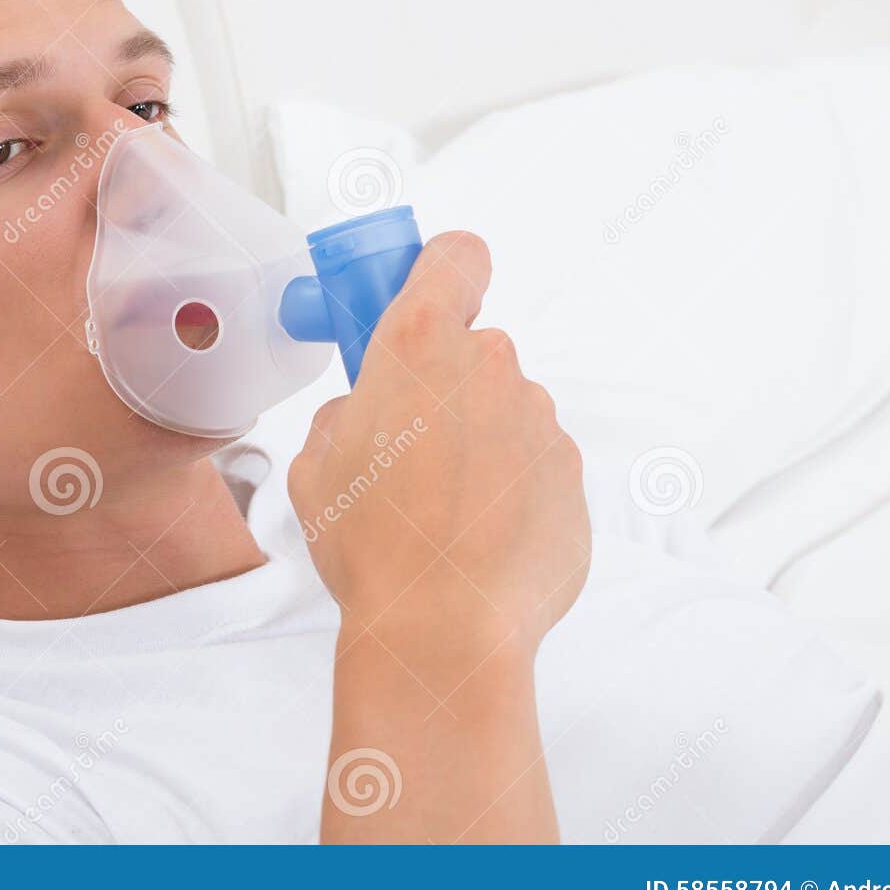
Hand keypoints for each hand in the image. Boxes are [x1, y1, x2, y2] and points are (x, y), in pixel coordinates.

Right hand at [288, 231, 590, 676]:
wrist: (444, 632)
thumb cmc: (372, 547)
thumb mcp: (314, 466)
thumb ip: (345, 414)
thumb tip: (368, 413)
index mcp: (421, 344)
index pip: (456, 257)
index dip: (442, 273)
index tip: (425, 300)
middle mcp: (493, 368)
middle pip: (475, 351)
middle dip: (445, 389)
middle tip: (408, 450)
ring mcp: (542, 423)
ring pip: (506, 413)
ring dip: (479, 446)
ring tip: (441, 516)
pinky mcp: (575, 479)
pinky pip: (536, 468)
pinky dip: (512, 494)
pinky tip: (479, 543)